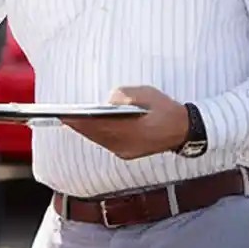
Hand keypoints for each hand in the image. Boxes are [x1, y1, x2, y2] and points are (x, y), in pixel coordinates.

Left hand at [60, 86, 188, 159]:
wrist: (185, 130)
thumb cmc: (166, 109)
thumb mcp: (146, 94)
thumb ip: (125, 96)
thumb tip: (109, 101)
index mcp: (132, 130)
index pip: (99, 126)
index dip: (81, 122)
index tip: (66, 115)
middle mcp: (127, 145)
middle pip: (97, 135)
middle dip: (80, 126)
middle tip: (63, 117)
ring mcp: (127, 152)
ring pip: (100, 141)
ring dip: (86, 132)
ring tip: (72, 121)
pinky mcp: (128, 153)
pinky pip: (107, 144)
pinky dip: (97, 135)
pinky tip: (89, 127)